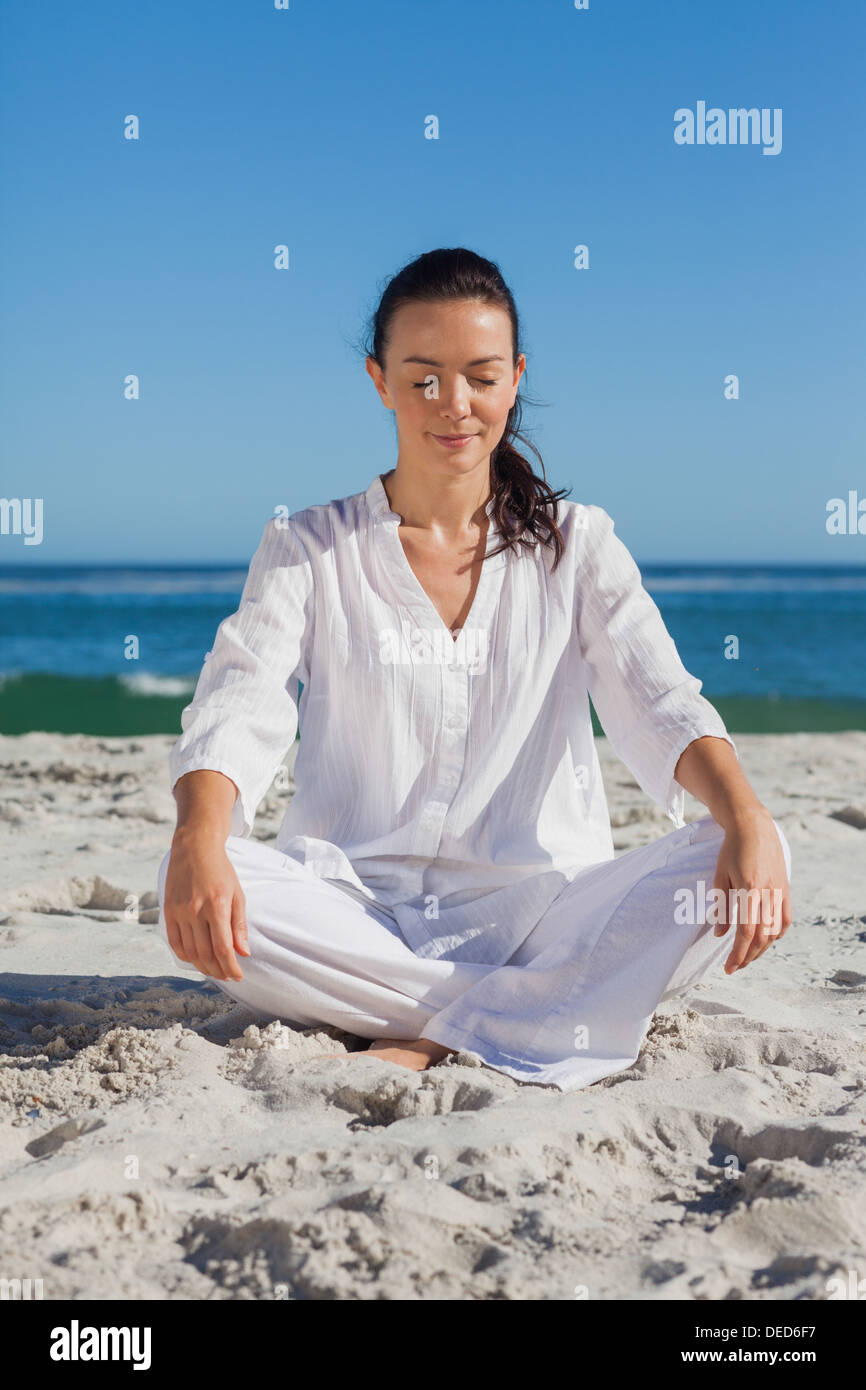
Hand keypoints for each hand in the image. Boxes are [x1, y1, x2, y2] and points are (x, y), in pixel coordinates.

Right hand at [163, 829, 249, 981]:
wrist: (194, 848)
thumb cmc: (220, 870)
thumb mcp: (237, 894)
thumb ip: (239, 925)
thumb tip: (244, 952)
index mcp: (217, 906)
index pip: (223, 948)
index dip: (231, 967)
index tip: (238, 975)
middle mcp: (196, 911)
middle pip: (206, 954)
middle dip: (218, 970)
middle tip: (227, 976)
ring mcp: (180, 912)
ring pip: (190, 952)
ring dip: (203, 966)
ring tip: (214, 970)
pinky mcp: (168, 911)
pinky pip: (175, 942)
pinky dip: (185, 956)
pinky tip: (195, 959)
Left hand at [712, 809, 791, 972]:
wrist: (754, 826)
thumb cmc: (731, 849)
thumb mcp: (720, 875)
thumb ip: (721, 906)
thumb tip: (719, 934)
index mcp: (749, 889)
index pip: (746, 932)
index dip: (738, 953)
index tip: (728, 967)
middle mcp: (767, 893)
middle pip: (762, 936)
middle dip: (748, 956)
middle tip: (734, 967)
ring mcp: (779, 891)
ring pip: (775, 931)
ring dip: (762, 948)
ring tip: (747, 957)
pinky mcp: (786, 889)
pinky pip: (785, 918)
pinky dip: (777, 934)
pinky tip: (766, 941)